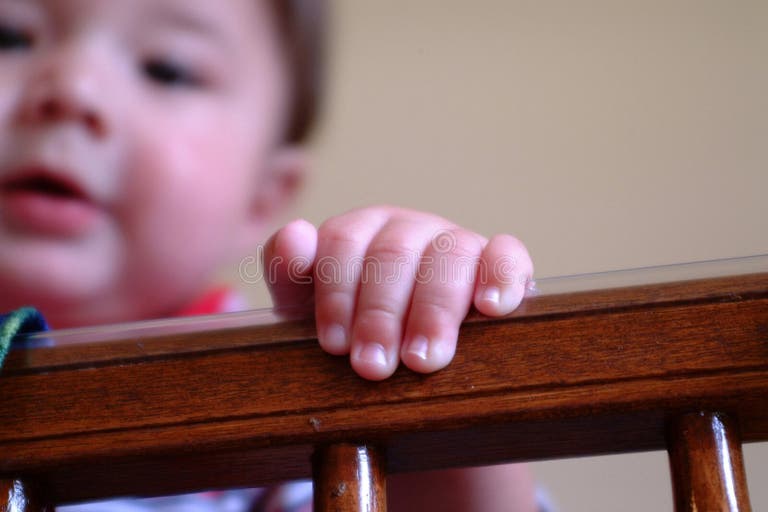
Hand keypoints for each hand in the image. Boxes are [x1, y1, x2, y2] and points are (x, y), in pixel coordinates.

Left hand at [263, 206, 532, 379]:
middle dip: (380, 313)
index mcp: (361, 232)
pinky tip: (491, 309)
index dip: (337, 294)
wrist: (409, 353)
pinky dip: (500, 276)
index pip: (344, 243)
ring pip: (448, 254)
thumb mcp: (311, 309)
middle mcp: (408, 229)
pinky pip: (506, 254)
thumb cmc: (356, 329)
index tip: (335, 346)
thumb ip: (292, 275)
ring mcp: (454, 241)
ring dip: (434, 309)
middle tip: (372, 367)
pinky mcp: (498, 261)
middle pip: (394, 253)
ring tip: (422, 360)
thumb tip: (295, 235)